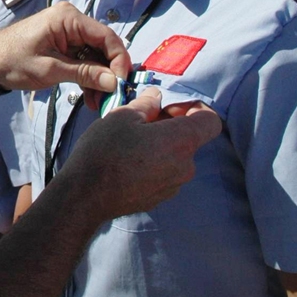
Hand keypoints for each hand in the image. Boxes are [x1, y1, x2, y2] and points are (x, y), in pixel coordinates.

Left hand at [0, 2, 128, 104]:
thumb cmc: (13, 61)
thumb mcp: (50, 69)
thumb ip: (84, 74)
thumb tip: (114, 82)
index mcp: (68, 18)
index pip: (107, 37)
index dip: (119, 61)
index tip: (121, 84)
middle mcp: (72, 21)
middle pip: (104, 47)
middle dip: (109, 74)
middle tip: (111, 99)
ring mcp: (69, 32)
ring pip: (96, 56)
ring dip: (100, 80)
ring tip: (97, 103)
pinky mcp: (65, 44)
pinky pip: (86, 60)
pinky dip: (89, 77)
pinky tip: (90, 97)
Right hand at [60, 88, 222, 222]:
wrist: (86, 195)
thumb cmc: (105, 151)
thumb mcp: (122, 115)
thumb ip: (147, 103)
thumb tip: (156, 98)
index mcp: (181, 141)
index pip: (210, 121)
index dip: (194, 109)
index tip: (169, 108)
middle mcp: (185, 166)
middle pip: (190, 139)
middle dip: (170, 126)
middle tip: (142, 121)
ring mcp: (174, 185)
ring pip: (176, 156)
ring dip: (160, 146)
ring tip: (131, 143)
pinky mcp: (160, 198)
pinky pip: (164, 173)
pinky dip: (153, 163)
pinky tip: (128, 162)